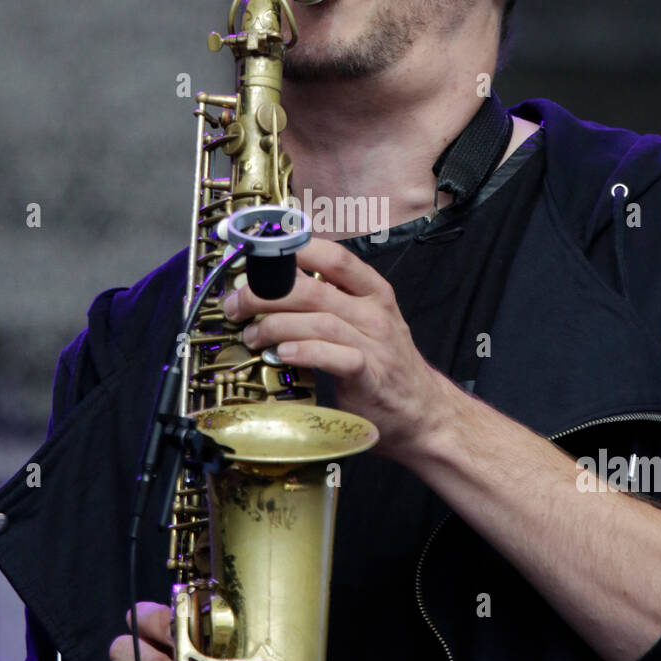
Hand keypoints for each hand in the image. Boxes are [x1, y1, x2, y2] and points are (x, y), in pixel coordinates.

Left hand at [223, 236, 445, 459]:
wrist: (422, 411)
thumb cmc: (384, 364)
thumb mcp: (365, 321)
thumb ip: (329, 302)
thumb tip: (273, 286)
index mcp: (373, 292)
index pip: (335, 256)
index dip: (296, 249)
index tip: (261, 253)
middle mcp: (375, 313)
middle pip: (314, 290)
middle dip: (266, 293)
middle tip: (238, 304)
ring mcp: (375, 344)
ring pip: (318, 321)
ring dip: (275, 325)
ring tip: (252, 336)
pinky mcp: (369, 376)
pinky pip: (333, 356)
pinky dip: (303, 351)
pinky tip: (281, 353)